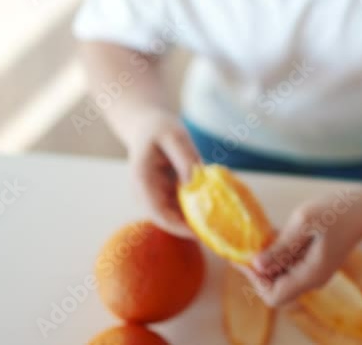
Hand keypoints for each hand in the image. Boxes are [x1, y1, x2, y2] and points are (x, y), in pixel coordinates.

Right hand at [126, 109, 202, 238]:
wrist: (148, 126)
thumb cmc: (160, 128)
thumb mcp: (174, 135)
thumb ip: (183, 156)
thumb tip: (194, 182)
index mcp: (142, 180)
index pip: (157, 211)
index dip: (176, 226)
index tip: (197, 233)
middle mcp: (145, 193)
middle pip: (166, 219)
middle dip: (189, 229)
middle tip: (215, 235)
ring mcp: (154, 196)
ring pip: (175, 217)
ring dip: (194, 223)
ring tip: (219, 228)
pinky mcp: (165, 195)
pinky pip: (180, 208)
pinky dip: (196, 212)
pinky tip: (214, 213)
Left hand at [240, 188, 361, 306]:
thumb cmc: (338, 212)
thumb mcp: (305, 223)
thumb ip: (282, 246)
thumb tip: (257, 265)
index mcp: (311, 275)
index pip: (274, 295)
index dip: (255, 280)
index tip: (244, 256)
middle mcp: (312, 279)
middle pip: (275, 287)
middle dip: (259, 269)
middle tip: (248, 244)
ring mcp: (314, 271)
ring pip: (281, 276)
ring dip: (268, 259)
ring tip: (259, 236)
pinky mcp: (315, 261)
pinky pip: (290, 264)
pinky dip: (279, 252)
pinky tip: (274, 233)